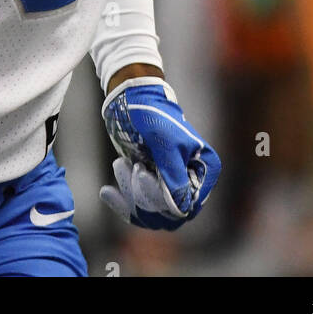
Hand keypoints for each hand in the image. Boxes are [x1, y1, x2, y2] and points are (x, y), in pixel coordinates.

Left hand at [99, 78, 220, 231]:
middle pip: (168, 214)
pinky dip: (122, 203)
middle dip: (141, 196)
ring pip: (153, 215)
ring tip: (119, 163)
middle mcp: (193, 183)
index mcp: (205, 170)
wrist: (131, 99)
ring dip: (130, 195)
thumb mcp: (164, 141)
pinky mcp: (153, 187)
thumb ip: (174, 174)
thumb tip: (180, 209)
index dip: (160, 198)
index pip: (186, 204)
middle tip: (123, 165)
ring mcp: (172, 187)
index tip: (139, 173)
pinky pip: (140, 210)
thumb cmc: (152, 113)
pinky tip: (106, 191)